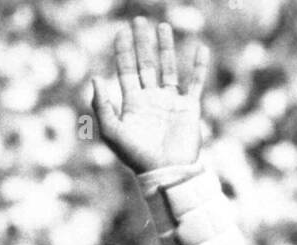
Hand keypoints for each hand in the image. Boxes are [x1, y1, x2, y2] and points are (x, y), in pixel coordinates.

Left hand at [90, 17, 208, 173]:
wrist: (166, 172)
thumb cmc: (137, 156)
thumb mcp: (112, 132)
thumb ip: (101, 106)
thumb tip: (95, 77)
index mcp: (133, 104)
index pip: (126, 71)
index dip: (123, 51)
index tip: (121, 32)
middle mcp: (151, 100)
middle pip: (145, 64)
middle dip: (141, 43)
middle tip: (139, 20)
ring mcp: (170, 103)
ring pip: (168, 68)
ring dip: (165, 47)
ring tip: (162, 26)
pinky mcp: (189, 108)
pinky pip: (195, 82)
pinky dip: (199, 66)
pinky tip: (201, 48)